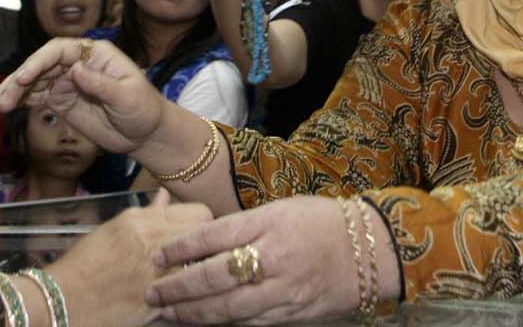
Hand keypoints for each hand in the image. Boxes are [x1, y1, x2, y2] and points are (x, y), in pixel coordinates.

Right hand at [0, 36, 166, 154]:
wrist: (145, 134)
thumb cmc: (144, 109)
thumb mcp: (128, 96)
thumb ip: (101, 84)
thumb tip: (75, 69)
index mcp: (94, 53)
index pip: (58, 51)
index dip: (38, 62)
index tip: (22, 79)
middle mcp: (76, 62)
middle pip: (39, 66)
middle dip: (16, 81)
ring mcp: (66, 82)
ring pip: (32, 82)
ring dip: (9, 92)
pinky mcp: (60, 100)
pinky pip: (33, 98)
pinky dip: (15, 103)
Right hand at [48, 189, 213, 326]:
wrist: (63, 301)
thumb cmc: (85, 264)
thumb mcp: (114, 229)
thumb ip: (147, 213)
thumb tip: (166, 197)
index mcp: (144, 221)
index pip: (199, 211)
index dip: (200, 222)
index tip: (195, 231)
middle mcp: (155, 242)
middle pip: (208, 233)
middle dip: (207, 241)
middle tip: (200, 252)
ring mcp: (160, 273)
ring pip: (205, 262)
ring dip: (202, 266)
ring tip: (194, 272)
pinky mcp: (160, 302)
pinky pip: (190, 292)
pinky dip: (191, 293)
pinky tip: (183, 294)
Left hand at [146, 196, 388, 323]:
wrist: (370, 249)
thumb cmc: (322, 220)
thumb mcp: (281, 209)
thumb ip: (244, 225)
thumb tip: (202, 240)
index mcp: (269, 222)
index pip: (215, 236)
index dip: (182, 248)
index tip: (158, 255)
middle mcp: (274, 256)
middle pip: (215, 276)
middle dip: (178, 287)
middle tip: (152, 292)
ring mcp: (284, 289)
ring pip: (228, 308)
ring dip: (193, 312)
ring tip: (168, 312)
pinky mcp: (293, 313)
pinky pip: (250, 322)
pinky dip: (223, 324)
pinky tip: (203, 323)